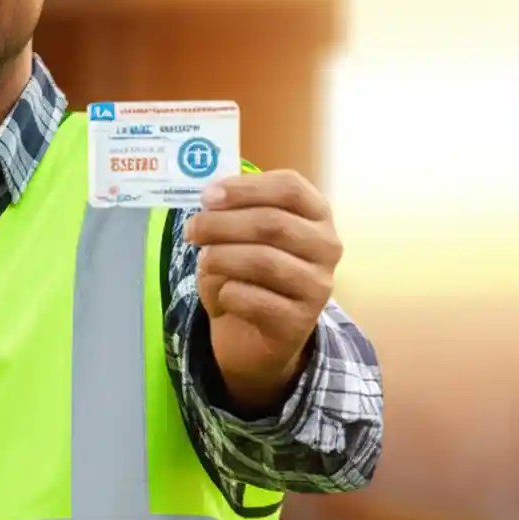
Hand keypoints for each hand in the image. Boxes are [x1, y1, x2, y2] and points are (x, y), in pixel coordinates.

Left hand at [185, 170, 342, 413]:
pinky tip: (223, 295)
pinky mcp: (300, 321)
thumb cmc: (248, 271)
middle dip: (222, 224)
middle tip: (192, 230)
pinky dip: (228, 294)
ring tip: (203, 262)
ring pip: (264, 261)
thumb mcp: (241, 234)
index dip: (245, 188)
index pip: (289, 187)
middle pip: (272, 223)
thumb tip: (210, 198)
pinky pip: (255, 300)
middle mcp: (326, 246)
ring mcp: (318, 286)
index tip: (207, 197)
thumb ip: (231, 211)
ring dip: (221, 258)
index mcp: (316, 213)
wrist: (254, 332)